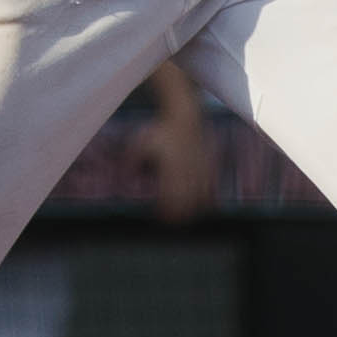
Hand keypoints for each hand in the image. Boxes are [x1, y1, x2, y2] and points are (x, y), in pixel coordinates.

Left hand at [138, 95, 216, 225]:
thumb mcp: (139, 143)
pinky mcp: (210, 165)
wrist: (184, 115)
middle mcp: (187, 171)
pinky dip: (208, 199)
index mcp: (170, 168)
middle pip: (186, 202)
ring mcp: (200, 169)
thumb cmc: (159, 129)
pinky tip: (203, 205)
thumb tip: (124, 180)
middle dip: (179, 215)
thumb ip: (130, 162)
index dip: (166, 212)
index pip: (170, 198)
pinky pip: (212, 188)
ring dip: (193, 210)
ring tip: (186, 217)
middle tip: (172, 222)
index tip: (162, 218)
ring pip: (201, 198)